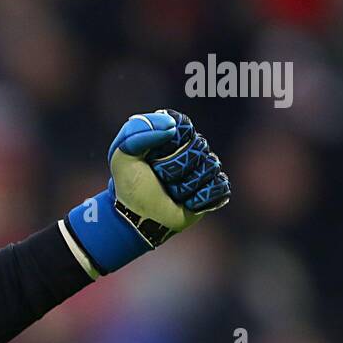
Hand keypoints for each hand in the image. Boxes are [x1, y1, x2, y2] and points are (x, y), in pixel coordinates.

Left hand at [65, 109, 230, 275]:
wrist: (138, 216)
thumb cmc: (129, 185)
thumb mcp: (121, 154)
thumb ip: (137, 131)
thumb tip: (172, 127)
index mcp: (170, 135)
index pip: (184, 126)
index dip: (169, 143)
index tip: (151, 157)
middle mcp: (190, 148)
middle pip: (199, 147)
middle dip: (173, 168)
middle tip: (159, 179)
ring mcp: (204, 169)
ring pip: (210, 167)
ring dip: (185, 185)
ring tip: (171, 191)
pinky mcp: (213, 189)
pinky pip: (220, 187)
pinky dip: (200, 198)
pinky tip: (186, 203)